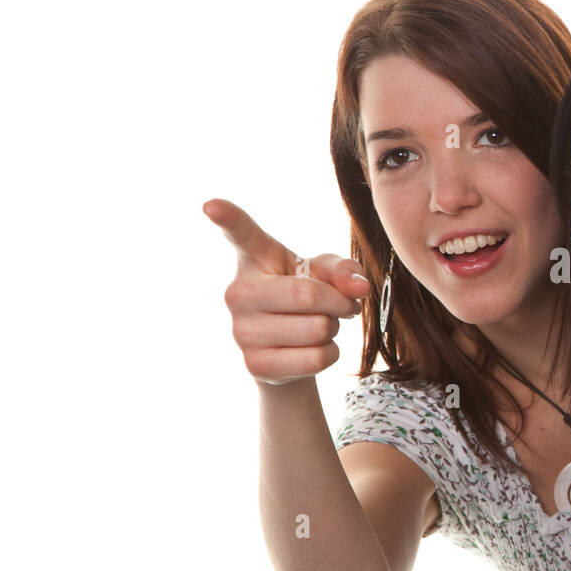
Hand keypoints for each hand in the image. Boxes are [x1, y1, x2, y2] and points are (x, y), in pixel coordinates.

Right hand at [204, 198, 370, 385]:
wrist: (289, 346)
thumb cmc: (305, 295)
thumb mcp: (325, 273)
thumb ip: (344, 269)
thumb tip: (359, 287)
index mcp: (255, 258)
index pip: (240, 234)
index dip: (227, 218)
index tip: (211, 205)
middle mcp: (238, 292)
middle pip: (306, 295)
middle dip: (339, 302)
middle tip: (342, 304)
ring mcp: (241, 332)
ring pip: (316, 329)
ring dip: (334, 328)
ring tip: (320, 325)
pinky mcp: (255, 365)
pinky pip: (316, 359)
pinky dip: (330, 353)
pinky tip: (314, 348)